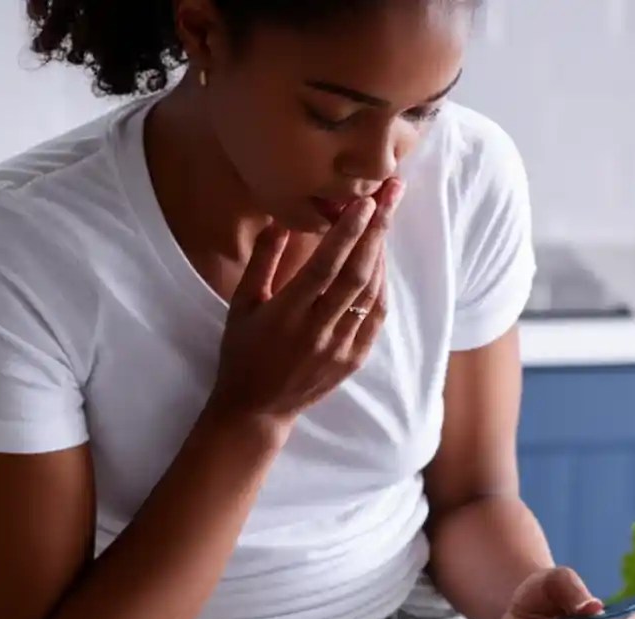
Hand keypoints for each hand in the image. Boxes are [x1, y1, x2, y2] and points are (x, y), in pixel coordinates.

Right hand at [208, 178, 403, 427]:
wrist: (257, 408)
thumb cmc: (243, 351)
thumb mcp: (242, 304)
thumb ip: (263, 260)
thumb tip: (281, 219)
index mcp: (286, 315)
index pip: (326, 267)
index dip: (348, 232)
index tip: (365, 201)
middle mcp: (318, 331)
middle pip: (357, 274)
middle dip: (378, 230)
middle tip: (393, 193)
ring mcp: (341, 347)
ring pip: (371, 293)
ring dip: (382, 253)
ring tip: (387, 217)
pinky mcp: (355, 359)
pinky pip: (376, 315)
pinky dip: (382, 284)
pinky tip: (381, 259)